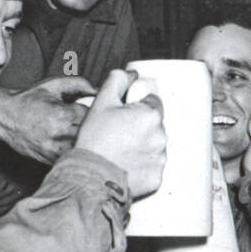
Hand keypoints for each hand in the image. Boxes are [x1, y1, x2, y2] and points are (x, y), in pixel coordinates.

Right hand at [0, 76, 96, 163]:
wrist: (4, 117)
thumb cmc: (30, 99)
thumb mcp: (54, 85)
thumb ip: (79, 84)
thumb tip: (99, 90)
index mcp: (62, 115)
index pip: (94, 117)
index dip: (98, 114)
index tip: (98, 112)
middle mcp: (59, 134)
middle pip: (91, 135)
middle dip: (95, 129)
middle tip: (95, 125)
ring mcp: (53, 150)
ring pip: (82, 150)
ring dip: (87, 143)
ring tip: (85, 135)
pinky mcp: (48, 160)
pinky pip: (70, 159)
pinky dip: (75, 153)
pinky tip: (73, 145)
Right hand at [75, 70, 167, 197]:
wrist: (89, 177)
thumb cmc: (94, 139)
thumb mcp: (101, 103)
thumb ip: (117, 81)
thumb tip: (132, 73)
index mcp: (151, 115)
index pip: (152, 102)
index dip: (136, 107)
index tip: (123, 116)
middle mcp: (161, 136)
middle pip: (154, 125)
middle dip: (140, 127)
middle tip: (118, 135)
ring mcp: (160, 159)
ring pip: (154, 146)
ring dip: (142, 147)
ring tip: (119, 152)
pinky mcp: (156, 178)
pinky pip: (151, 168)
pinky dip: (141, 166)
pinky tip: (125, 166)